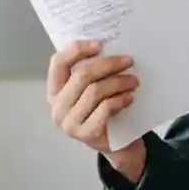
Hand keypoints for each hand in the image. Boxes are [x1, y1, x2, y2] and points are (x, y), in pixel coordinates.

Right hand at [47, 40, 145, 179]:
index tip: (100, 45)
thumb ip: (91, 73)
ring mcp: (70, 123)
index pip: (58, 63)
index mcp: (55, 91)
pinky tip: (129, 97)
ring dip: (118, 82)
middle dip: (108, 65)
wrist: (116, 144)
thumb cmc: (103, 110)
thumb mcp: (91, 90)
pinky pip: (105, 108)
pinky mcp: (86, 134)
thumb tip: (108, 47)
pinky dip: (120, 99)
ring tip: (133, 80)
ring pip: (95, 91)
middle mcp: (58, 107)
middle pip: (82, 76)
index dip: (78, 50)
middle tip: (129, 61)